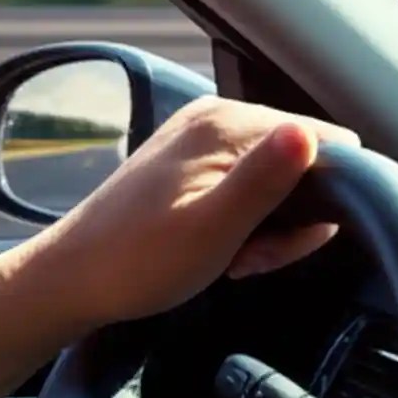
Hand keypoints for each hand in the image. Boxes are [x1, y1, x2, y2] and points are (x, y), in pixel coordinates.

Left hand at [30, 96, 359, 327]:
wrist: (69, 281)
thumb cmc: (139, 263)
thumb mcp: (213, 228)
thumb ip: (265, 180)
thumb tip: (309, 135)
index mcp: (227, 123)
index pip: (328, 143)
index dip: (323, 198)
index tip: (283, 237)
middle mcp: (217, 116)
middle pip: (305, 162)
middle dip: (293, 217)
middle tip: (252, 254)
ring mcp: (203, 136)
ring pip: (280, 177)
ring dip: (270, 225)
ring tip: (233, 253)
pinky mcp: (192, 159)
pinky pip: (249, 184)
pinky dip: (247, 219)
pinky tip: (221, 244)